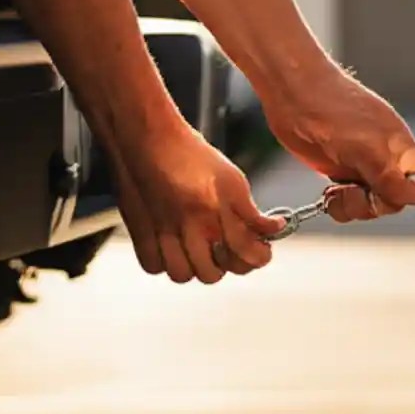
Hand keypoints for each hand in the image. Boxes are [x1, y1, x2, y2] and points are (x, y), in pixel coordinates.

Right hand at [109, 123, 283, 283]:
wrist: (150, 138)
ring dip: (195, 268)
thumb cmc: (191, 154)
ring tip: (203, 250)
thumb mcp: (232, 179)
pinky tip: (175, 248)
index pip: (244, 254)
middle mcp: (189, 228)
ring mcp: (162, 233)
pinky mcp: (139, 231)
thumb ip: (252, 212)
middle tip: (231, 250)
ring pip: (182, 275)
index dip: (258, 258)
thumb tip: (275, 228)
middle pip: (213, 274)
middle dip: (227, 264)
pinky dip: (165, 263)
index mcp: (215, 213)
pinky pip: (153, 266)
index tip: (262, 252)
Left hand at [258, 66, 414, 222]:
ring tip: (336, 192)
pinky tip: (329, 191)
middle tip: (352, 191)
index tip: (379, 195)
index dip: (399, 199)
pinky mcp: (341, 170)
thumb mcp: (366, 148)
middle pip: (391, 202)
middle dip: (370, 204)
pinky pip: (348, 200)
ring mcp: (363, 165)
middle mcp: (386, 159)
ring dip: (351, 206)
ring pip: (369, 204)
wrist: (293, 94)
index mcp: (402, 150)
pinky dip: (338, 203)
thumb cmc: (332, 108)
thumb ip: (393, 177)